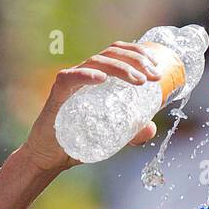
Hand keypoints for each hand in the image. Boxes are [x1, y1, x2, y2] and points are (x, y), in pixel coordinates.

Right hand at [23, 41, 165, 172]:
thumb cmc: (80, 140)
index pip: (117, 53)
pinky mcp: (58, 92)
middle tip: (154, 76)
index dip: (138, 53)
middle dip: (136, 60)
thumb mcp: (114, 135)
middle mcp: (85, 73)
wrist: (52, 155)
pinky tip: (102, 78)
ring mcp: (71, 80)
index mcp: (98, 76)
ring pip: (96, 62)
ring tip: (139, 81)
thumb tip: (151, 127)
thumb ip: (133, 132)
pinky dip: (87, 75)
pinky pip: (71, 77)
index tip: (157, 68)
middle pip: (111, 53)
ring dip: (120, 68)